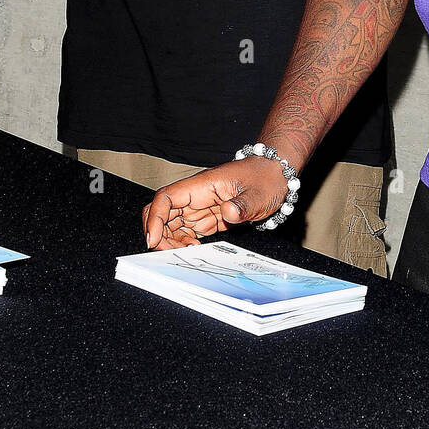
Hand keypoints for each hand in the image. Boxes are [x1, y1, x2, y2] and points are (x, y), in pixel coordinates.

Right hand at [142, 156, 288, 249]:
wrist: (274, 175)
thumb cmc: (265, 177)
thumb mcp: (258, 193)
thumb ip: (242, 205)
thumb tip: (228, 213)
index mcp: (202, 185)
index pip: (166, 197)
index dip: (155, 218)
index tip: (154, 238)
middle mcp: (196, 196)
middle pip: (162, 213)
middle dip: (158, 234)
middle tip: (167, 253)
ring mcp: (199, 207)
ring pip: (171, 224)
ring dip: (170, 241)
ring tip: (185, 253)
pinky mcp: (206, 218)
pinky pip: (185, 231)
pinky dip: (183, 243)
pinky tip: (194, 250)